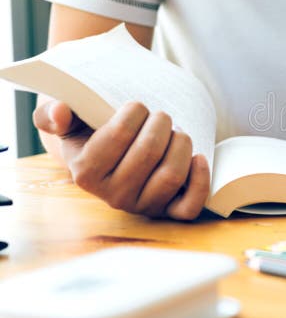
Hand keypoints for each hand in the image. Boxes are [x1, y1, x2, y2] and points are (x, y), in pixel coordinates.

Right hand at [33, 99, 208, 219]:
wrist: (113, 155)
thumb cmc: (91, 132)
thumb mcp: (67, 121)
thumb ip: (53, 114)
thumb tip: (59, 112)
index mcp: (86, 173)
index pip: (119, 134)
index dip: (135, 111)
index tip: (137, 106)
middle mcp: (114, 195)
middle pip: (149, 152)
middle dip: (161, 123)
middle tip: (160, 116)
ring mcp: (143, 205)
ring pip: (172, 175)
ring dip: (181, 143)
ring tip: (176, 132)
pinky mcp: (169, 211)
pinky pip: (190, 206)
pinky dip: (200, 180)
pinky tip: (198, 157)